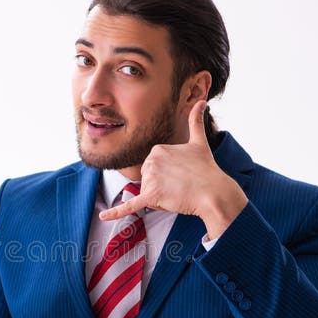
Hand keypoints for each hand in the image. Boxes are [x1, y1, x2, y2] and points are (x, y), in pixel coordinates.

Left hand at [100, 102, 247, 239]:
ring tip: (178, 195)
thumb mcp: (199, 142)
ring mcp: (150, 178)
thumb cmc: (207, 169)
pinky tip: (103, 216)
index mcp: (157, 149)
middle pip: (147, 181)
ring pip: (147, 194)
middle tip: (181, 186)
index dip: (167, 176)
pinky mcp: (151, 196)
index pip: (153, 169)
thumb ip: (196, 121)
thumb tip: (201, 101)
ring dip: (160, 199)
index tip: (182, 175)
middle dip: (162, 188)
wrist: (214, 192)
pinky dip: (116, 212)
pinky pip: (130, 206)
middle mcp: (151, 161)